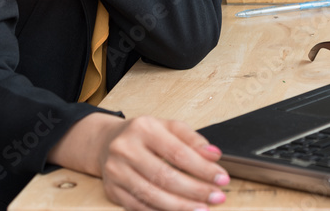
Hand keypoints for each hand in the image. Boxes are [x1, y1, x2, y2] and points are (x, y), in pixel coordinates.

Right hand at [51, 113, 229, 210]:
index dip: (202, 168)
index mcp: (144, 128)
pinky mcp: (112, 190)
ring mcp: (116, 171)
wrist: (107, 141)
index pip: (178, 152)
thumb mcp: (168, 127)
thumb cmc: (143, 135)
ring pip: (152, 195)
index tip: (222, 178)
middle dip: (195, 190)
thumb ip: (192, 139)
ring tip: (202, 209)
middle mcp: (126, 148)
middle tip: (217, 197)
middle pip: (165, 176)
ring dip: (180, 206)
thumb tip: (214, 155)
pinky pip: (139, 207)